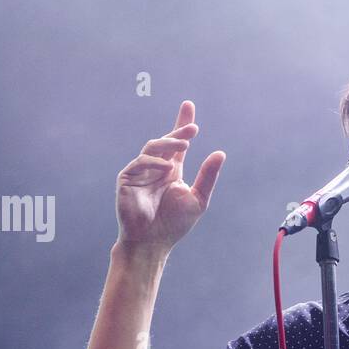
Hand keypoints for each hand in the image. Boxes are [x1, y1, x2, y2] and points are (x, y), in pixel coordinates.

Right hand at [115, 100, 225, 255]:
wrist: (153, 242)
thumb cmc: (174, 224)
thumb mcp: (198, 198)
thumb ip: (208, 177)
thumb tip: (220, 153)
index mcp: (171, 171)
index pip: (177, 143)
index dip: (182, 124)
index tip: (189, 105)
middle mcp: (155, 168)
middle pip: (165, 140)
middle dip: (178, 131)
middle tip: (193, 128)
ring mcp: (140, 172)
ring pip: (152, 148)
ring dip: (169, 144)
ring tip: (185, 145)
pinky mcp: (127, 179)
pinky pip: (140, 162)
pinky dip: (154, 162)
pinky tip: (167, 167)